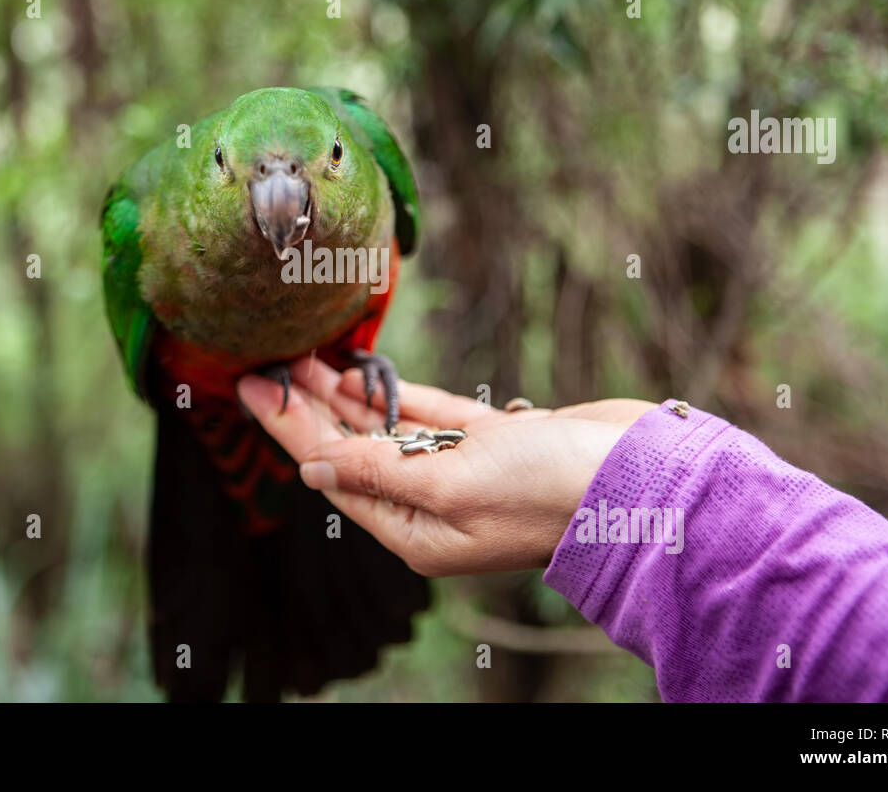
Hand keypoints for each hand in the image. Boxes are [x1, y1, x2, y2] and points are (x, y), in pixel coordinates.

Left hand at [237, 357, 654, 576]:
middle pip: (351, 449)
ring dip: (343, 394)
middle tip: (262, 363)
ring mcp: (463, 470)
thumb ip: (376, 472)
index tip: (248, 388)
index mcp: (415, 531)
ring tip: (299, 356)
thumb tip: (310, 467)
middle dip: (305, 408)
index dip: (288, 429)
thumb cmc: (549, 490)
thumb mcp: (450, 484)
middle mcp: (432, 504)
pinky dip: (394, 392)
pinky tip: (358, 369)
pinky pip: (428, 414)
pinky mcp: (492, 440)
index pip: (333, 473)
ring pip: (386, 428)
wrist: (640, 476)